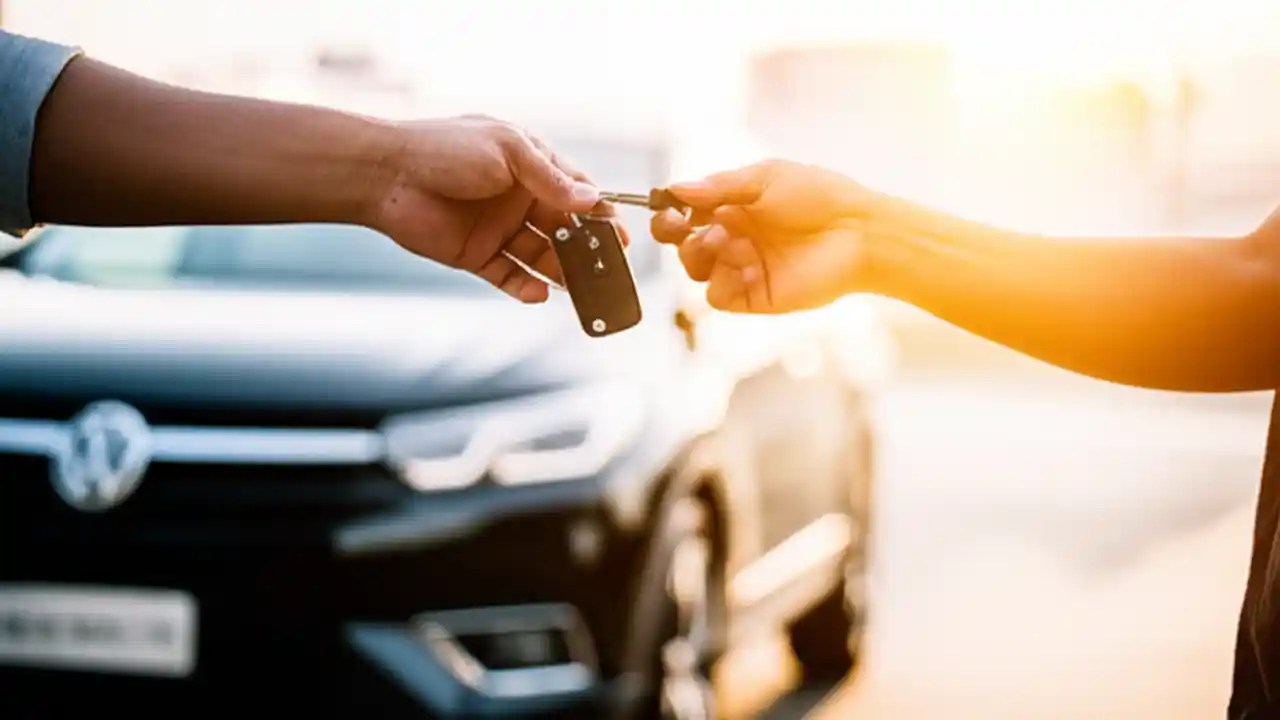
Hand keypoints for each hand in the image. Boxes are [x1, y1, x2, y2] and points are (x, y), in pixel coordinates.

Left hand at [370, 115, 622, 301]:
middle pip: (564, 228)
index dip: (599, 212)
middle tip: (610, 268)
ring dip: (563, 271)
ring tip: (583, 288)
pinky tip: (541, 294)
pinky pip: (510, 276)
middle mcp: (517, 198)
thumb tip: (593, 200)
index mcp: (529, 165)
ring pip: (542, 256)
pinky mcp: (476, 255)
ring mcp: (498, 228)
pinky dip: (526, 287)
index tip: (621, 234)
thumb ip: (550, 179)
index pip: (575, 190)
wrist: (387, 175)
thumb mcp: (508, 152)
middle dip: (588, 248)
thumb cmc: (446, 149)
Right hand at [651, 160, 876, 312]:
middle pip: (685, 244)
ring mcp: (745, 269)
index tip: (666, 207)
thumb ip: (720, 185)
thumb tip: (677, 188)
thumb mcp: (767, 178)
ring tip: (729, 242)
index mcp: (737, 206)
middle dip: (677, 234)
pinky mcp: (755, 296)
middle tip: (686, 227)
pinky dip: (721, 282)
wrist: (858, 234)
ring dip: (701, 255)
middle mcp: (737, 238)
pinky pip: (718, 296)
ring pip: (696, 270)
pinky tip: (744, 267)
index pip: (689, 212)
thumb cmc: (821, 197)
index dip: (671, 211)